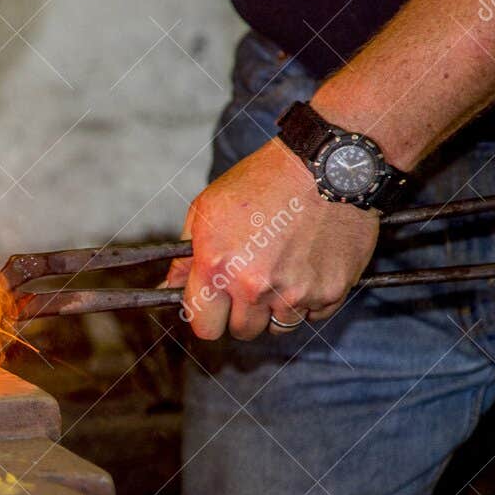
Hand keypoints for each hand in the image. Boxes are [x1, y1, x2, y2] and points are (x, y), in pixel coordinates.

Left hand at [165, 138, 380, 339]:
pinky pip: (314, 315)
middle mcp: (254, 285)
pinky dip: (311, 298)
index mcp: (218, 266)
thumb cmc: (263, 181)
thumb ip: (184, 259)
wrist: (328, 163)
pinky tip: (309, 264)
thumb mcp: (206, 210)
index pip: (204, 326)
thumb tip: (163, 291)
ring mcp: (295, 292)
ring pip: (279, 326)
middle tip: (254, 280)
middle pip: (242, 331)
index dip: (209, 316)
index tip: (216, 305)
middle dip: (244, 312)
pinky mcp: (331, 291)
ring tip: (283, 268)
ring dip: (278, 307)